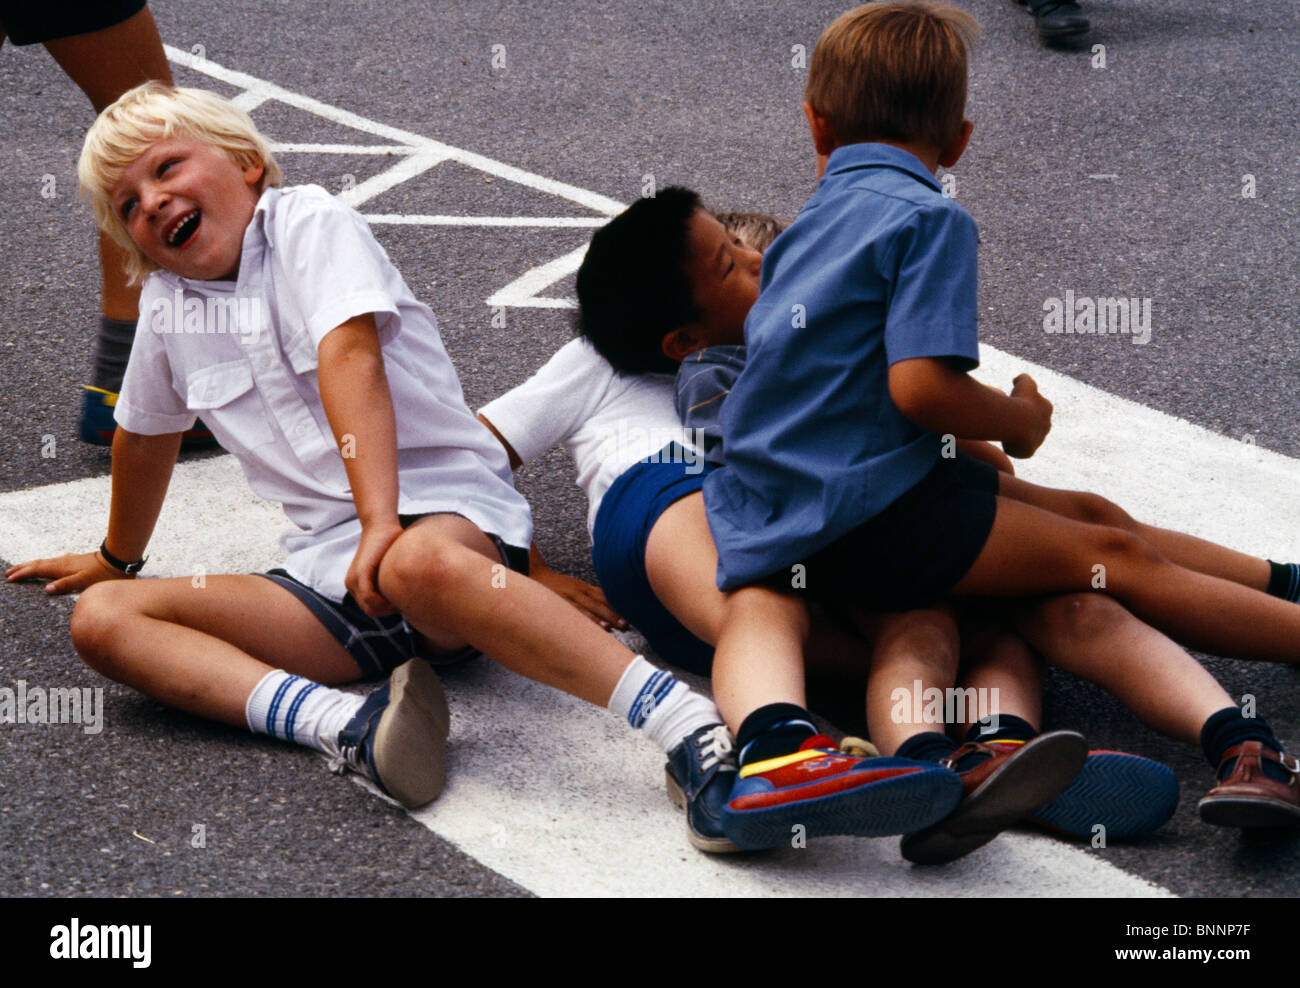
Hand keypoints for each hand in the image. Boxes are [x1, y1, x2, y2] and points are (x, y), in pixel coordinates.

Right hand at [5, 551, 130, 594]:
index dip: (23, 574)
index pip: (37, 570)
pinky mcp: (76, 560)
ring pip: (45, 562)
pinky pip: (54, 562)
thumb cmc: (103, 573)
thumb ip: (66, 585)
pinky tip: (49, 566)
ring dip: (32, 565)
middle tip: (8, 573)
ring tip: (22, 569)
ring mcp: (69, 560)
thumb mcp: (85, 581)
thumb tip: (46, 589)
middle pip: (38, 564)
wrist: (118, 559)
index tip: (9, 579)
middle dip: (22, 568)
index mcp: (61, 567)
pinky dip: (44, 565)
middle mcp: (62, 562)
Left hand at [346, 519, 403, 616]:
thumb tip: (408, 600)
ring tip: (402, 597)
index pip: (371, 610)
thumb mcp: (389, 569)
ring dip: (387, 607)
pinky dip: (383, 600)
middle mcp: (351, 584)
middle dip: (388, 610)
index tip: (402, 602)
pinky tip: (396, 593)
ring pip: (370, 608)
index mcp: (356, 585)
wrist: (382, 525)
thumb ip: (391, 584)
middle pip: (370, 611)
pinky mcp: (360, 573)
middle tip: (403, 601)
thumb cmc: (391, 544)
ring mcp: (353, 580)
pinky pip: (369, 598)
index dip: (388, 610)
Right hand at [532, 566, 627, 630]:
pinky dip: (580, 620)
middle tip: (624, 624)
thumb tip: (611, 605)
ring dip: (597, 619)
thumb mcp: (576, 586)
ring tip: (608, 627)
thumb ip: (592, 595)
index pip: (603, 596)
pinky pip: (570, 613)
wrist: (533, 574)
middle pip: (597, 603)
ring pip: (584, 609)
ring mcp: (566, 597)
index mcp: (583, 587)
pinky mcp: (556, 603)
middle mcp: (577, 591)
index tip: (628, 615)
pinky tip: (585, 627)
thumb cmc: (557, 585)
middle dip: (611, 614)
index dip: (616, 606)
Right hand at [1003, 373, 1052, 458]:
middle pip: (1034, 425)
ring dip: (1018, 436)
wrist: (1017, 422)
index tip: (1013, 406)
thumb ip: (1023, 378)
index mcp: (1047, 408)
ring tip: (1005, 432)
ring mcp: (1038, 440)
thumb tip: (1017, 379)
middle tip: (1008, 421)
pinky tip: (1004, 441)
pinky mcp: (1029, 452)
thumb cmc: (1020, 401)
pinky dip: (1013, 447)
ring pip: (1027, 439)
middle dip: (1024, 424)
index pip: (1037, 408)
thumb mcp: (1024, 383)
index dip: (1024, 407)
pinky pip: (1020, 451)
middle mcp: (1046, 425)